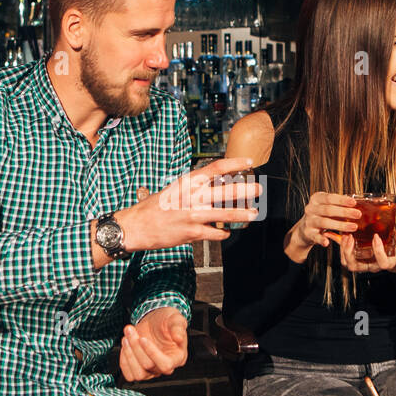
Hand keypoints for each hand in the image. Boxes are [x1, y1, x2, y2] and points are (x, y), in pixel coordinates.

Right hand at [113, 157, 262, 250]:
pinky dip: (223, 233)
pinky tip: (226, 232)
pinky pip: (215, 233)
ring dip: (242, 214)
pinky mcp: (192, 233)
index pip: (216, 167)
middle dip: (246, 190)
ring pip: (225, 214)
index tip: (249, 161)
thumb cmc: (155, 206)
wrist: (137, 226)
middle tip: (259, 189)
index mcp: (188, 182)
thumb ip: (195, 187)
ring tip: (253, 213)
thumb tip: (217, 183)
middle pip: (227, 190)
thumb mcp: (175, 189)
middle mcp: (192, 197)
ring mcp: (193, 215)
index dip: (235, 163)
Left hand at [118, 307, 187, 381]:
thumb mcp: (175, 318)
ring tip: (126, 337)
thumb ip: (178, 327)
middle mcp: (165, 366)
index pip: (166, 364)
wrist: (154, 322)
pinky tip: (125, 346)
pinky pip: (130, 375)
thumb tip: (179, 337)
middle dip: (136, 346)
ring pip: (138, 374)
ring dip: (129, 355)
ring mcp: (152, 371)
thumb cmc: (166, 321)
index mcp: (178, 357)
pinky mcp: (140, 370)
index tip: (143, 339)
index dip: (152, 353)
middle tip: (130, 330)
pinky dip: (124, 362)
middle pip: (148, 366)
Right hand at [284, 192, 360, 263]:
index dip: (342, 200)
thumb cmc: (321, 215)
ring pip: (324, 222)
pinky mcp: (308, 233)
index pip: (329, 197)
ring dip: (340, 225)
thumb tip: (357, 205)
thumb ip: (339, 205)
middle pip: (328, 210)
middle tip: (358, 214)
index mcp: (316, 199)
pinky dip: (321, 240)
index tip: (354, 202)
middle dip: (344, 212)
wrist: (305, 228)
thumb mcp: (327, 206)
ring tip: (353, 227)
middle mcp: (311, 209)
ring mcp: (309, 221)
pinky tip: (327, 242)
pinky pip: (315, 236)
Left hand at [336, 228, 395, 274]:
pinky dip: (341, 248)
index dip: (379, 251)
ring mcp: (363, 265)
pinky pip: (345, 259)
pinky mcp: (356, 260)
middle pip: (357, 266)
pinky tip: (341, 236)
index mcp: (385, 263)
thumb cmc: (395, 246)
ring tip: (345, 236)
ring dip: (344, 250)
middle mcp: (372, 266)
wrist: (393, 253)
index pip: (382, 263)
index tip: (376, 237)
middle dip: (351, 251)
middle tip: (351, 236)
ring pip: (348, 263)